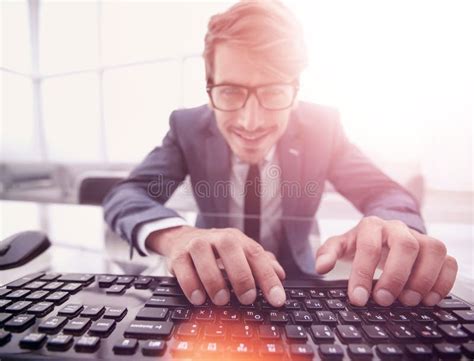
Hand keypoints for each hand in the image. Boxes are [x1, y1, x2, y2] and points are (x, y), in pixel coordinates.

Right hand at [146, 226, 285, 306]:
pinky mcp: (178, 254)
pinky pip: (182, 265)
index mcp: (238, 240)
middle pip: (230, 247)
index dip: (268, 277)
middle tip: (247, 298)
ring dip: (213, 279)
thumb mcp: (241, 254)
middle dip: (241, 274)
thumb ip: (261, 264)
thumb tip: (281, 275)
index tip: (277, 299)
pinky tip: (198, 299)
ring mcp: (196, 244)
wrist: (183, 239)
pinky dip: (190, 284)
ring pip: (203, 253)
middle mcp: (218, 238)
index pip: (256, 254)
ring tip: (221, 300)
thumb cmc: (218, 252)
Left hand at [315, 216, 457, 306]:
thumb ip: (328, 253)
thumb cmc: (360, 243)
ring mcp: (420, 237)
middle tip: (384, 300)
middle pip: (405, 245)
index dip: (363, 274)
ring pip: (433, 250)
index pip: (369, 247)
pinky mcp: (437, 249)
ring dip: (423, 279)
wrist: (383, 235)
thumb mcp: (341, 245)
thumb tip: (321, 267)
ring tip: (408, 301)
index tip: (358, 298)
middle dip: (396, 276)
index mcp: (372, 226)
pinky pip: (449, 261)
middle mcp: (398, 228)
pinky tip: (429, 298)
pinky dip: (443, 281)